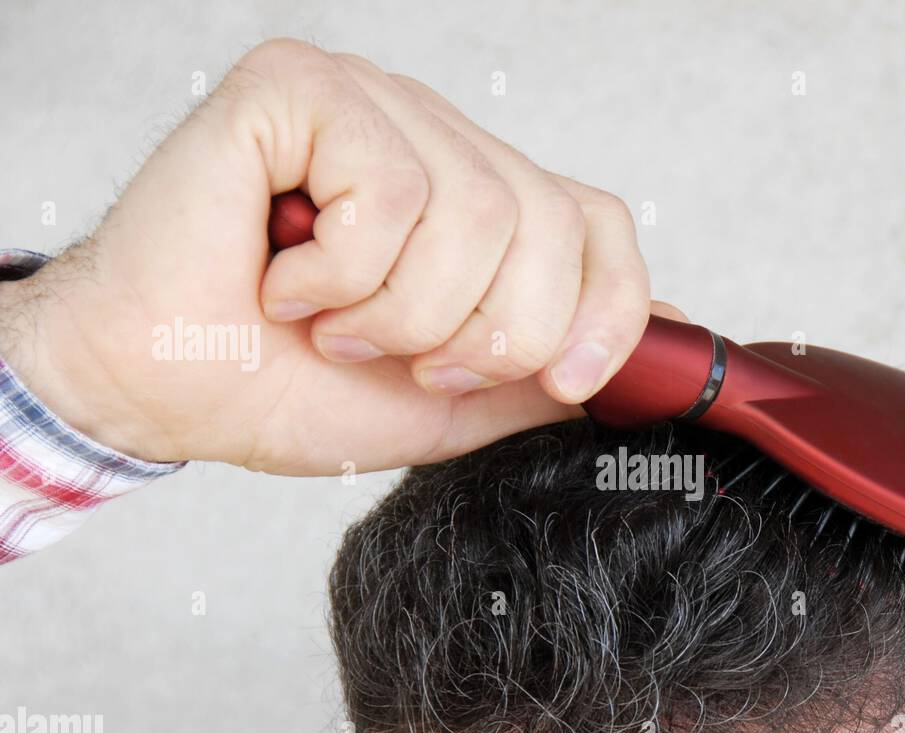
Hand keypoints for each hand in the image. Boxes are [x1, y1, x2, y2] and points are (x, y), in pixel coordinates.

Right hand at [0, 38, 683, 473]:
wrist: (166, 390)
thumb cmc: (289, 387)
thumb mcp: (454, 403)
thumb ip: (548, 370)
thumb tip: (668, 335)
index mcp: (479, 201)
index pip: (600, 224)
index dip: (605, 312)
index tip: (560, 380)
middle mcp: (438, 140)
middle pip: (549, 223)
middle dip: (481, 333)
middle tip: (401, 355)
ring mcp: (376, 104)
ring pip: (476, 213)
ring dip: (398, 312)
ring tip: (333, 321)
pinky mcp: (306, 88)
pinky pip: (392, 190)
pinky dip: (340, 272)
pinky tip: (287, 275)